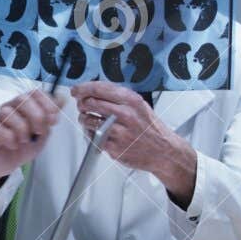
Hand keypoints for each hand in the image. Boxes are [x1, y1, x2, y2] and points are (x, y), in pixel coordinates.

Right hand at [0, 90, 64, 193]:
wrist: (8, 163)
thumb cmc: (24, 146)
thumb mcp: (43, 132)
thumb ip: (51, 117)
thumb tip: (62, 99)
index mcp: (25, 105)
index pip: (35, 92)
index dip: (46, 103)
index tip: (53, 118)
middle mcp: (11, 107)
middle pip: (22, 99)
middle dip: (36, 116)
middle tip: (39, 131)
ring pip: (9, 114)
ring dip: (22, 130)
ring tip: (24, 141)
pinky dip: (10, 139)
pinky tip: (13, 145)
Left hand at [70, 82, 196, 201]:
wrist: (163, 151)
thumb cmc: (150, 129)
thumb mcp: (140, 105)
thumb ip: (119, 97)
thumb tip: (95, 89)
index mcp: (132, 101)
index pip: (100, 88)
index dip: (83, 88)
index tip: (76, 89)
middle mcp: (125, 115)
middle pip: (90, 103)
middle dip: (81, 103)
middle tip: (81, 104)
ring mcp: (119, 132)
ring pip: (88, 120)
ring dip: (84, 118)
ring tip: (89, 119)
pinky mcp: (114, 147)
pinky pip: (93, 137)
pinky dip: (92, 134)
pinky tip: (98, 132)